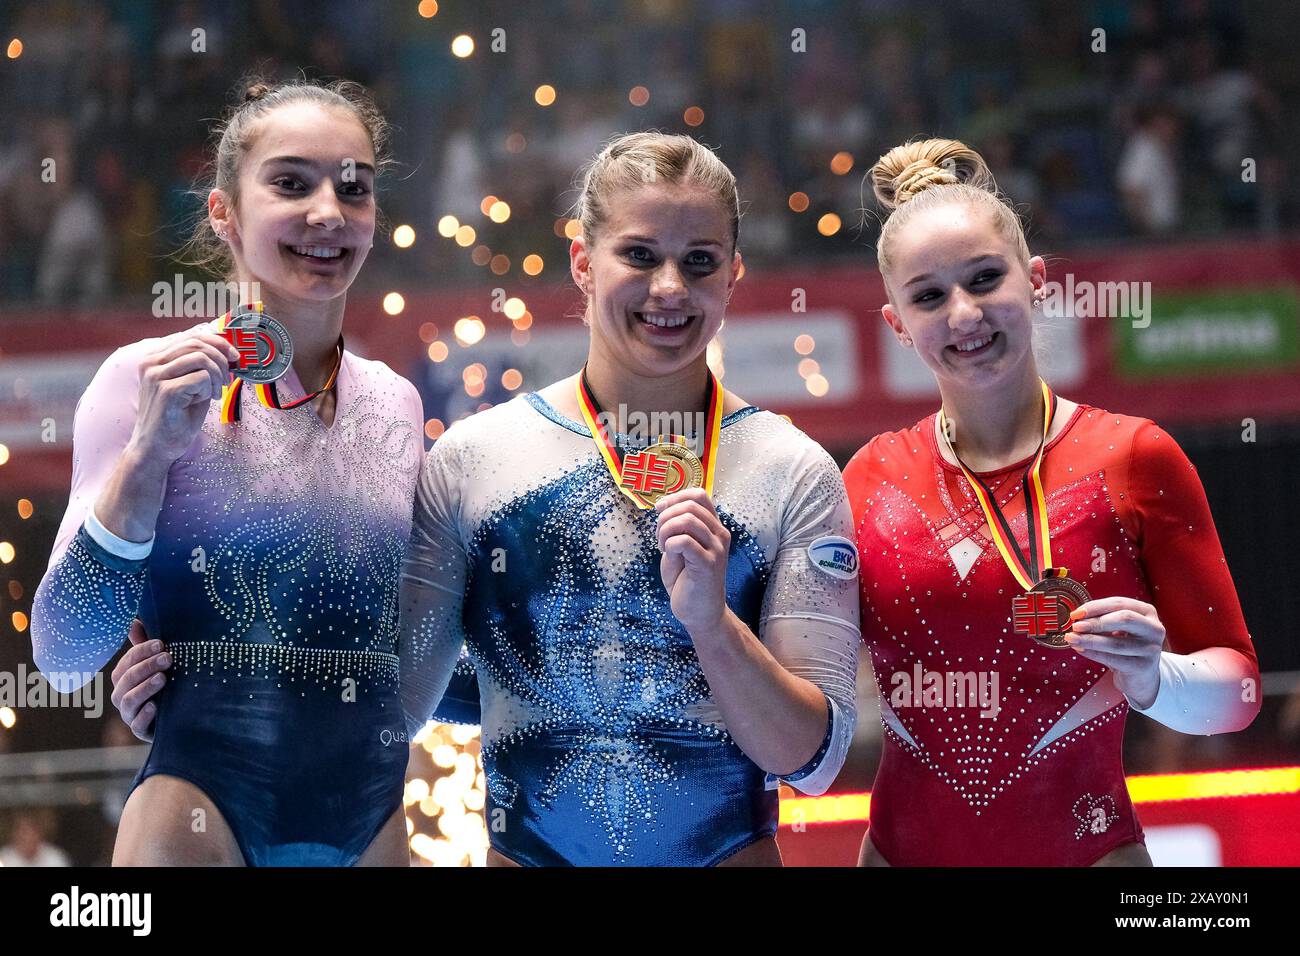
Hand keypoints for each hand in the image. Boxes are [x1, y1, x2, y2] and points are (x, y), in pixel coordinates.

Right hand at [109, 619, 170, 741]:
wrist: (180, 716)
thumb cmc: (165, 684)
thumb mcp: (157, 663)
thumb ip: (144, 645)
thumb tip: (134, 620)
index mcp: (123, 677)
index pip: (126, 662)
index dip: (141, 651)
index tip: (161, 644)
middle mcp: (122, 696)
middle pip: (127, 680)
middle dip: (146, 667)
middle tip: (168, 658)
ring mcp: (130, 715)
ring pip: (129, 701)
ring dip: (145, 688)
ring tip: (163, 678)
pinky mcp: (141, 732)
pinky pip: (137, 725)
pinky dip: (144, 716)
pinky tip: (156, 707)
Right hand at [128, 324, 239, 466]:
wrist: (157, 447)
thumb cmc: (177, 417)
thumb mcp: (191, 384)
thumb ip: (201, 366)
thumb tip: (228, 350)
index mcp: (155, 357)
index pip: (191, 336)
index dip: (218, 342)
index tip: (234, 356)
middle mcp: (151, 363)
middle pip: (197, 344)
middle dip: (221, 359)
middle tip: (227, 379)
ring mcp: (156, 376)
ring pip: (201, 358)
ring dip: (217, 376)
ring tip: (214, 393)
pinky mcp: (166, 391)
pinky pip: (201, 378)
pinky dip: (210, 389)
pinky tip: (205, 400)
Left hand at [654, 487, 730, 635]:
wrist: (699, 612)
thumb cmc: (687, 580)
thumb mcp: (680, 547)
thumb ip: (678, 526)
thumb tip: (664, 506)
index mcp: (713, 527)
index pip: (699, 495)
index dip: (675, 497)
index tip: (659, 510)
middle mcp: (720, 534)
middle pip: (690, 505)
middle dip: (665, 516)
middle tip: (658, 537)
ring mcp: (716, 549)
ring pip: (686, 520)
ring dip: (665, 530)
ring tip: (662, 546)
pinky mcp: (708, 564)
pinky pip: (684, 541)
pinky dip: (669, 544)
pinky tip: (668, 555)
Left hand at [1064, 596, 1164, 707]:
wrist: (1140, 676)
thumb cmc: (1125, 646)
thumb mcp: (1117, 628)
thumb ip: (1102, 619)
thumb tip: (1077, 617)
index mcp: (1146, 612)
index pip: (1120, 603)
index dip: (1096, 607)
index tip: (1076, 613)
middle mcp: (1154, 628)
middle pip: (1124, 619)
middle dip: (1096, 622)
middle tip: (1076, 626)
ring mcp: (1151, 648)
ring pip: (1117, 642)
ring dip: (1090, 640)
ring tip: (1072, 639)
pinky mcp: (1143, 666)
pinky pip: (1114, 659)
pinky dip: (1094, 654)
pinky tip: (1080, 650)